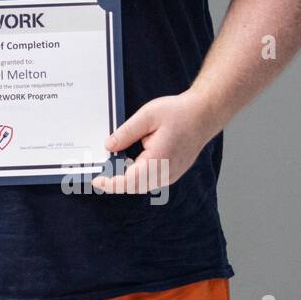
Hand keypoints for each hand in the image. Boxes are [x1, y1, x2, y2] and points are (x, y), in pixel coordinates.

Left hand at [90, 91, 223, 192]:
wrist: (203, 114)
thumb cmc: (179, 113)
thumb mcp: (147, 116)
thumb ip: (126, 133)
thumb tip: (109, 146)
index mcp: (158, 160)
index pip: (130, 182)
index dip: (111, 184)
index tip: (97, 181)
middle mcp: (166, 171)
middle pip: (134, 186)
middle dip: (116, 182)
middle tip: (100, 172)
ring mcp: (171, 174)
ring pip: (143, 185)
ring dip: (127, 179)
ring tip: (112, 166)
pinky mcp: (173, 172)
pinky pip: (151, 180)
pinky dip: (138, 176)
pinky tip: (130, 162)